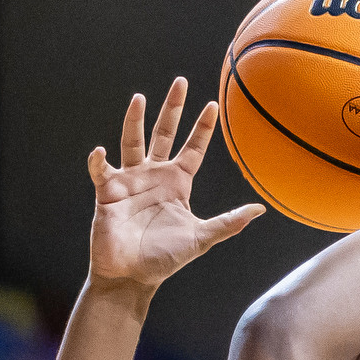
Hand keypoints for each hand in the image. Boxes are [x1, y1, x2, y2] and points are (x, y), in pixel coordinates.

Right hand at [87, 78, 263, 292]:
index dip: (202, 128)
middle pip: (164, 133)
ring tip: (140, 98)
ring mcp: (130, 181)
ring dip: (135, 121)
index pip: (192, 148)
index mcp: (177, 183)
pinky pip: (101, 170)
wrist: (132, 276)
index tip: (213, 105)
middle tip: (181, 82)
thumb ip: (229, 223)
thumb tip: (261, 209)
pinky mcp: (108, 192)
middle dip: (172, 109)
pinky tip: (101, 151)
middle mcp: (154, 175)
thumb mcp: (201, 238)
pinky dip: (99, 160)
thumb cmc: (164, 259)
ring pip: (133, 142)